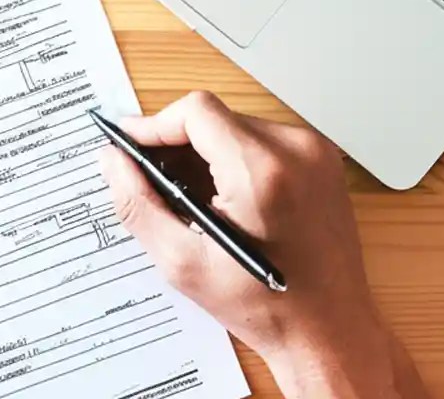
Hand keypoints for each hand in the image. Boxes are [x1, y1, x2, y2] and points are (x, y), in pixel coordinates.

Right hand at [99, 92, 428, 398]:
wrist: (330, 332)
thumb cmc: (268, 307)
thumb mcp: (183, 263)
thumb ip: (139, 204)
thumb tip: (112, 162)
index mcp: (262, 172)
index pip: (196, 112)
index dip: (154, 125)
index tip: (129, 144)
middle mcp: (296, 152)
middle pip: (214, 117)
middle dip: (176, 144)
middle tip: (152, 181)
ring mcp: (314, 154)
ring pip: (236, 126)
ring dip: (205, 152)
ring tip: (190, 197)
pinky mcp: (322, 162)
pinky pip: (263, 141)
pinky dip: (233, 159)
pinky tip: (222, 199)